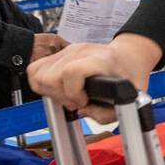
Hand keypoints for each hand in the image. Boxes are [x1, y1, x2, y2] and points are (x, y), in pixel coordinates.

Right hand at [26, 33, 161, 122]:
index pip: (72, 72)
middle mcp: (81, 51)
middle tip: (75, 101)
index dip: (73, 93)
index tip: (83, 102)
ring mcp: (69, 50)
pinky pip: (35, 69)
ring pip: (37, 72)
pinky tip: (58, 88)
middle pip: (49, 76)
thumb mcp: (128, 100)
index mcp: (101, 60)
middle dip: (59, 96)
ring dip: (49, 90)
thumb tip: (82, 113)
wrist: (128, 56)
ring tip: (67, 95)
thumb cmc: (129, 75)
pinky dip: (42, 82)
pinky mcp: (60, 52)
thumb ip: (105, 114)